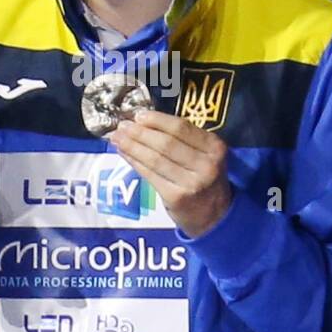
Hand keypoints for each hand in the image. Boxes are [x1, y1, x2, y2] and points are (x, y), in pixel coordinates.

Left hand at [107, 109, 231, 238]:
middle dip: (140, 133)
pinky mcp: (177, 197)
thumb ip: (184, 139)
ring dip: (132, 146)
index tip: (138, 115)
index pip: (182, 128)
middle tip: (122, 126)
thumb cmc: (205, 179)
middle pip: (166, 143)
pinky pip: (150, 175)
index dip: (157, 120)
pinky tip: (124, 154)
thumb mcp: (205, 155)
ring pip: (155, 159)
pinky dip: (134, 162)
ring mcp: (191, 183)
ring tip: (117, 138)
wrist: (214, 216)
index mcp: (214, 147)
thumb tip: (145, 121)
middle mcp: (206, 164)